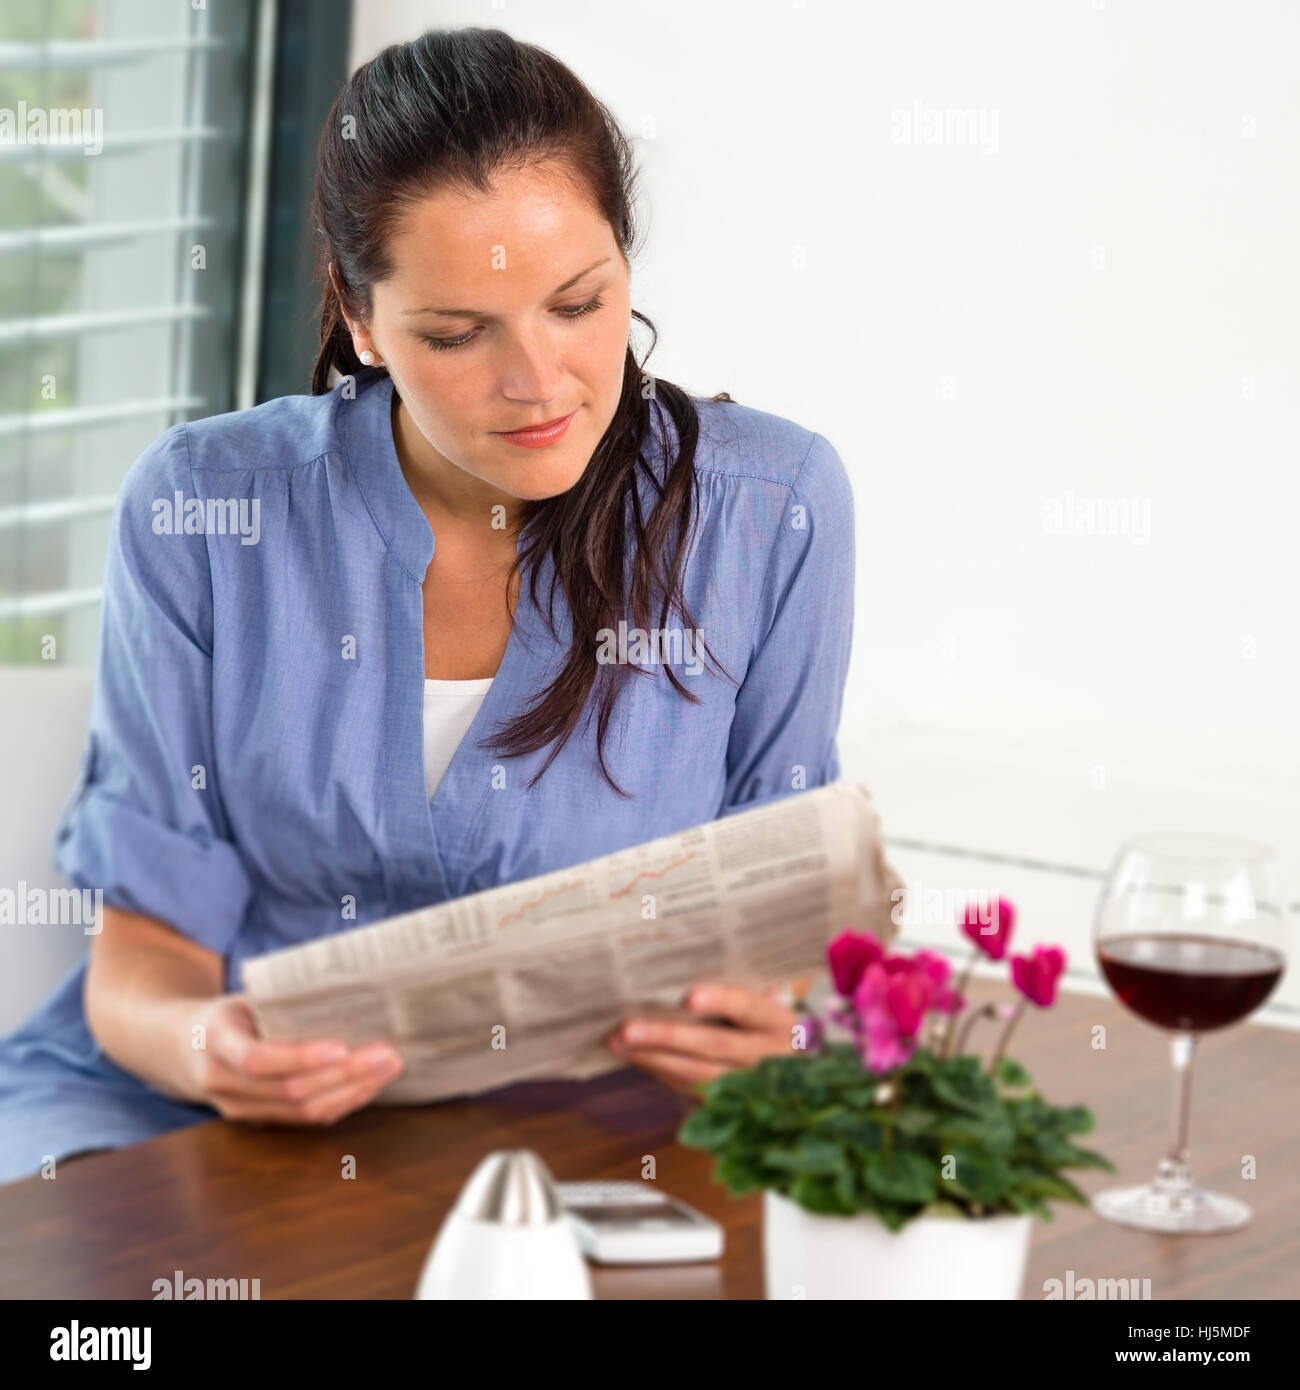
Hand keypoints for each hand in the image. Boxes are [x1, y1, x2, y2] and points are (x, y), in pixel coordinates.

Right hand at [180, 994, 404, 1125]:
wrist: (184, 1047)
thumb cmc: (229, 1013)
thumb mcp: (244, 996)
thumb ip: (283, 999)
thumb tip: (352, 988)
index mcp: (214, 1041)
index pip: (256, 1059)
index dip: (299, 1057)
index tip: (342, 1046)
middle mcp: (222, 1082)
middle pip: (290, 1090)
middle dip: (345, 1074)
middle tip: (387, 1054)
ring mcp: (239, 1109)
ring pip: (302, 1111)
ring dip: (352, 1091)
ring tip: (388, 1068)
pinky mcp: (260, 1121)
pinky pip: (305, 1118)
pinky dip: (343, 1102)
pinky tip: (370, 1083)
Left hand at [604, 980, 808, 1095]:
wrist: (806, 1074)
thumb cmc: (772, 1025)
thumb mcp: (768, 1006)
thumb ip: (736, 995)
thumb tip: (680, 976)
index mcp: (780, 1021)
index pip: (750, 1007)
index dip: (721, 1001)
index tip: (689, 997)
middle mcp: (769, 1056)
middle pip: (715, 1046)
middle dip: (667, 1039)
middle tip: (627, 1030)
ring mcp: (752, 1085)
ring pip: (698, 1075)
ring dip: (653, 1059)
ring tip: (618, 1042)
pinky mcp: (735, 1107)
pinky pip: (692, 1091)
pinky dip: (661, 1073)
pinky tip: (635, 1058)